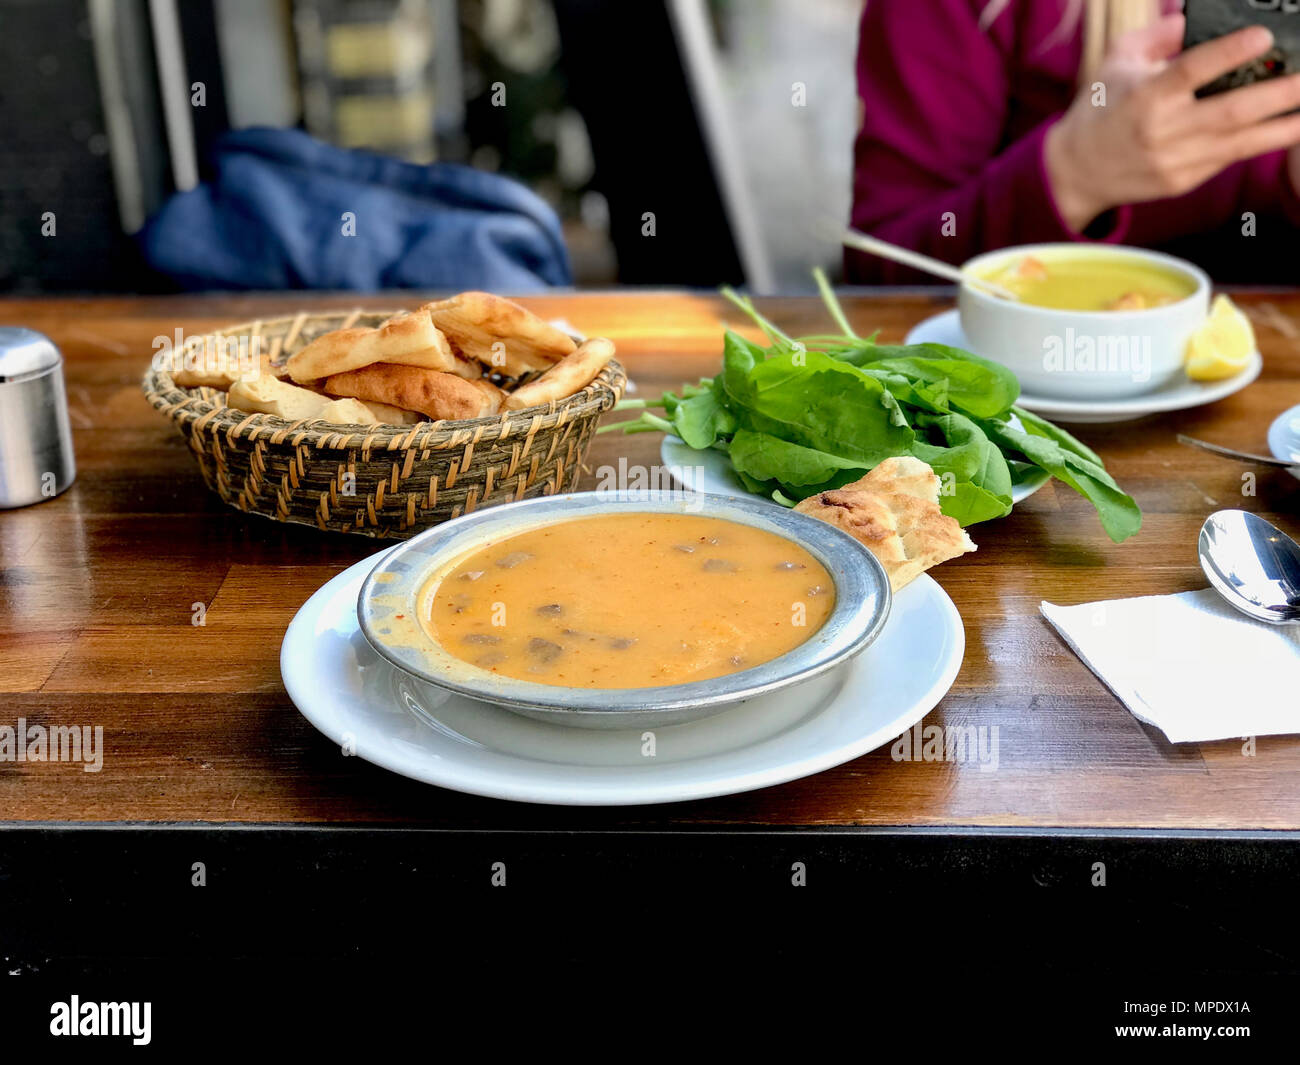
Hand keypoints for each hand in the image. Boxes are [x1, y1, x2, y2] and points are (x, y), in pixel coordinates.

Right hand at [1045, 15, 1299, 230]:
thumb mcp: (1119, 59)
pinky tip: (1287, 125)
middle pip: (1230, 111)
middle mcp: (1161, 131)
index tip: (1261, 36)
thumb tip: (1203, 16)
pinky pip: (1229, 158)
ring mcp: (1174, 160)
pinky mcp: (1182, 181)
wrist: (1076, 170)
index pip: (1190, 72)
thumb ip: (1163, 33)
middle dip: (1279, 92)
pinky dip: (1262, 140)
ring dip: (1285, 124)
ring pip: (1241, 142)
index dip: (1228, 53)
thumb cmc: (1101, 107)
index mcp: (1144, 95)